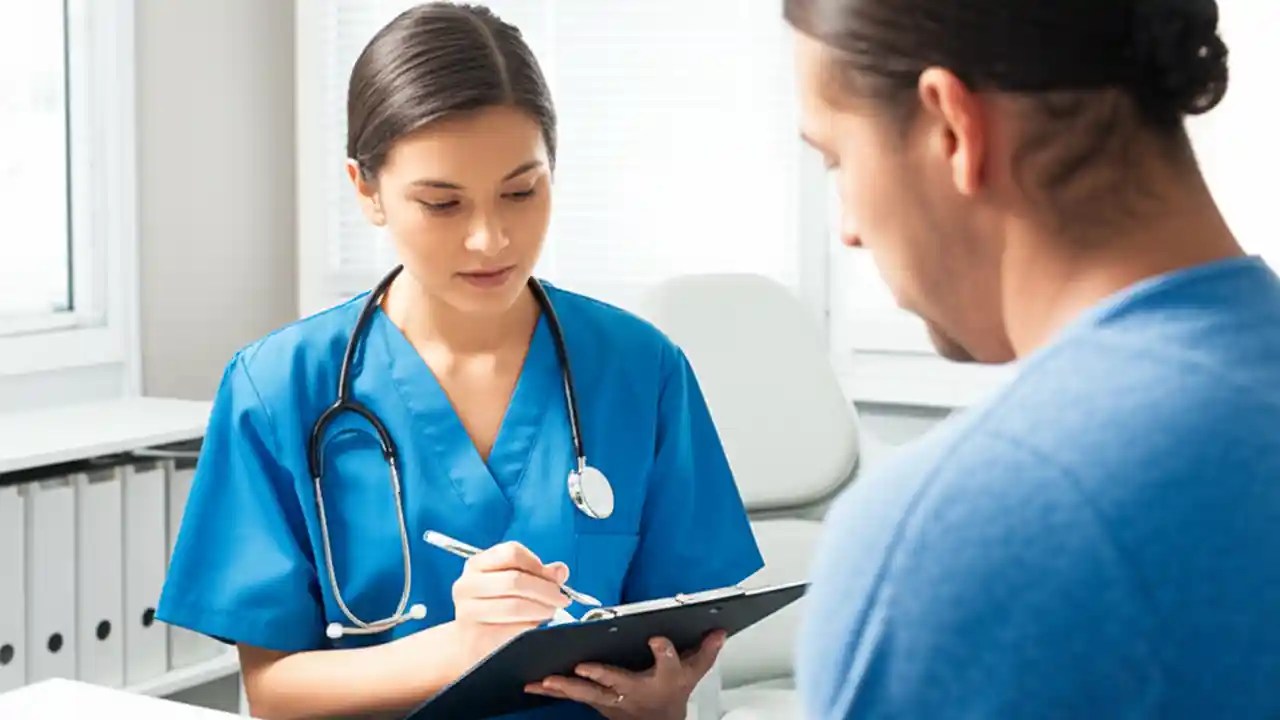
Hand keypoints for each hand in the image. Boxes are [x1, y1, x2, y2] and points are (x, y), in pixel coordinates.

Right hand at [450, 541, 570, 668]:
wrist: (468, 641)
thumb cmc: (495, 606)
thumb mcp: (511, 582)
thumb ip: (537, 574)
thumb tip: (560, 571)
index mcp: (476, 564)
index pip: (511, 552)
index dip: (537, 564)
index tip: (553, 576)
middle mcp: (467, 585)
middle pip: (515, 580)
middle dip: (546, 590)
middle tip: (562, 599)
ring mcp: (468, 611)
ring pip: (515, 605)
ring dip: (542, 609)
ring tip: (550, 612)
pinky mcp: (476, 637)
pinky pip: (513, 630)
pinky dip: (532, 627)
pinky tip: (536, 626)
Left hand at [524, 631, 725, 719]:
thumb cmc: (671, 694)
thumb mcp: (693, 673)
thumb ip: (706, 650)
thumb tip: (720, 629)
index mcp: (662, 680)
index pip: (668, 664)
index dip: (664, 652)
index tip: (657, 639)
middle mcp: (635, 691)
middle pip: (618, 682)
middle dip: (601, 675)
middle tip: (583, 667)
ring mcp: (613, 699)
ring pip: (587, 692)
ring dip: (565, 686)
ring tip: (545, 679)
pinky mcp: (596, 701)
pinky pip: (571, 694)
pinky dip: (551, 690)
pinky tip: (532, 683)